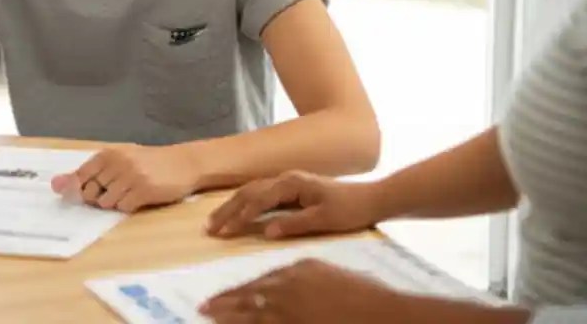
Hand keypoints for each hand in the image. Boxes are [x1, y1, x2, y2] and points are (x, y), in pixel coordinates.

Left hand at [50, 144, 199, 212]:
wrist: (184, 163)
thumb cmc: (149, 163)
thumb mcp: (120, 161)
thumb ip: (88, 173)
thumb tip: (55, 185)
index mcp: (108, 153)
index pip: (81, 175)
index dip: (79, 189)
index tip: (84, 194)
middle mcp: (117, 163)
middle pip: (90, 192)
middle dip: (99, 197)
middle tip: (116, 191)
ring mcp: (131, 176)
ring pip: (106, 202)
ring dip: (115, 203)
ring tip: (130, 193)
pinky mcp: (144, 190)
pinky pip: (123, 208)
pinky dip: (129, 207)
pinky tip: (140, 198)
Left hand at [200, 258, 406, 322]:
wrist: (382, 312)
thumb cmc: (362, 295)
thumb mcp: (327, 274)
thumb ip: (302, 277)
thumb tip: (280, 285)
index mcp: (297, 269)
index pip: (260, 280)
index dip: (239, 290)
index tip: (223, 296)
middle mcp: (288, 287)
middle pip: (248, 295)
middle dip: (224, 303)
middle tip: (204, 308)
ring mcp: (290, 309)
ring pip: (250, 314)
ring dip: (228, 317)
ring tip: (209, 317)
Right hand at [206, 170, 381, 238]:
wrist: (371, 198)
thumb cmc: (350, 209)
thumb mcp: (324, 219)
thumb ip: (294, 224)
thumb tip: (265, 232)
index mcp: (292, 183)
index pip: (258, 198)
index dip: (240, 215)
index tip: (225, 231)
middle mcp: (286, 179)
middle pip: (249, 191)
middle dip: (228, 210)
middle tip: (210, 228)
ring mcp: (287, 182)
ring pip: (252, 191)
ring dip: (232, 206)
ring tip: (215, 221)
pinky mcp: (291, 189)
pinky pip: (260, 194)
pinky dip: (245, 203)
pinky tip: (236, 212)